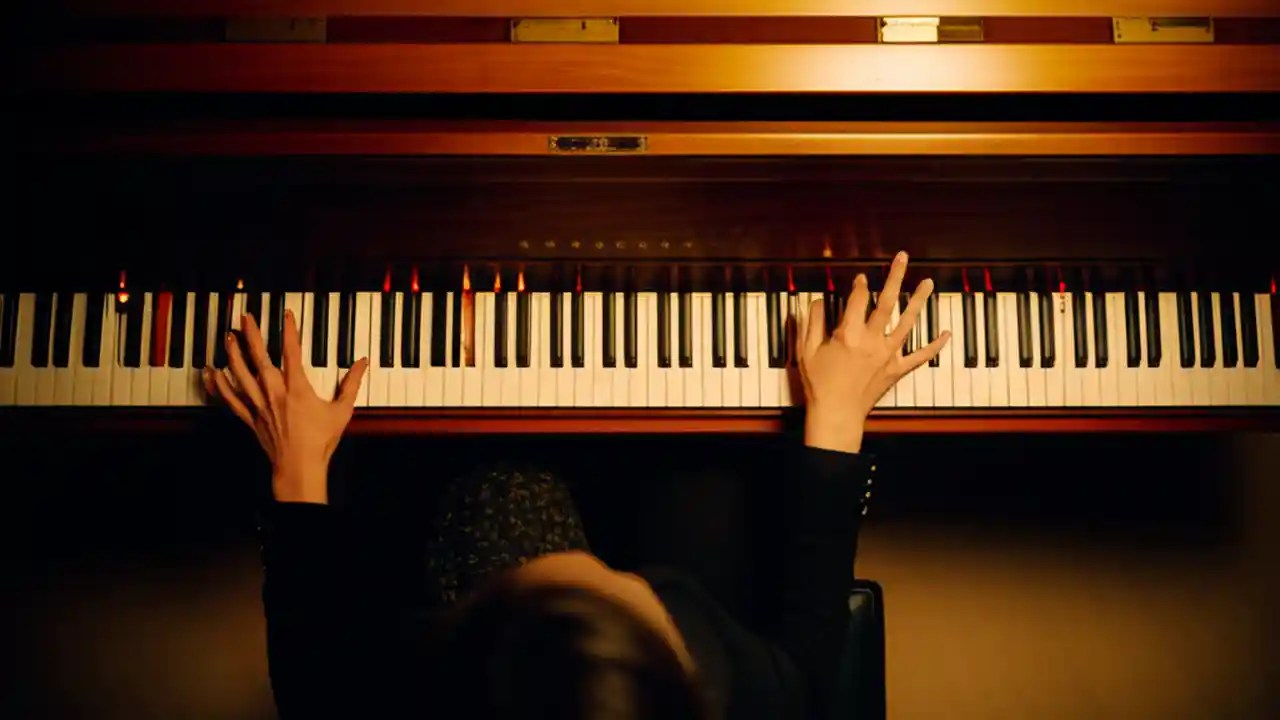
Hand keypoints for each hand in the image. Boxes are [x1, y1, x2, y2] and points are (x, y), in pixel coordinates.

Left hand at [203, 312, 367, 503]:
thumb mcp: (342, 410)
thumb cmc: (321, 441)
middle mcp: (274, 392)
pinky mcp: (250, 417)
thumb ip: (352, 384)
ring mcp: (260, 404)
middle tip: (246, 317)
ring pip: (241, 374)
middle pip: (259, 358)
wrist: (299, 466)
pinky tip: (211, 372)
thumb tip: (362, 363)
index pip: (291, 352)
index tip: (287, 314)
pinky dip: (219, 385)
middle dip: (252, 335)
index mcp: (297, 388)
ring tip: (228, 336)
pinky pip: (230, 398)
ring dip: (233, 353)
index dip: (289, 330)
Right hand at [797, 251, 949, 452]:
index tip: (861, 277)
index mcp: (848, 335)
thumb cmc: (820, 385)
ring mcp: (887, 355)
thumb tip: (817, 302)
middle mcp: (872, 341)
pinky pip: (920, 357)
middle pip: (887, 303)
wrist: (837, 415)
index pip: (857, 300)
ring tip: (927, 282)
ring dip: (919, 301)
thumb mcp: (806, 351)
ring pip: (907, 323)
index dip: (859, 286)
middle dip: (894, 277)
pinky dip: (935, 346)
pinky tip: (946, 334)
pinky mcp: (896, 370)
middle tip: (902, 258)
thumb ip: (812, 323)